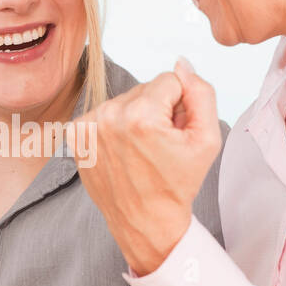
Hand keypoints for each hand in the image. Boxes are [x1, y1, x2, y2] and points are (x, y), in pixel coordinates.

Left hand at [70, 57, 221, 274]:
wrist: (145, 221)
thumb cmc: (177, 183)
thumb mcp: (207, 139)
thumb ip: (201, 93)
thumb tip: (182, 63)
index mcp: (141, 116)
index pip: (170, 80)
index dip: (180, 105)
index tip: (175, 133)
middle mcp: (109, 116)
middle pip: (145, 88)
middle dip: (157, 109)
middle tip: (159, 145)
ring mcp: (89, 125)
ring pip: (125, 99)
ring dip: (136, 117)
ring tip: (141, 150)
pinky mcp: (77, 134)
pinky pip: (105, 113)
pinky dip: (116, 127)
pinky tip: (123, 151)